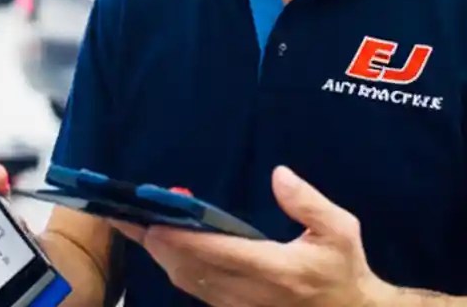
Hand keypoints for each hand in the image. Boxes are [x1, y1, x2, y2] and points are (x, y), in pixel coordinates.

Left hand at [110, 166, 391, 306]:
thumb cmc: (343, 271)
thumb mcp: (340, 230)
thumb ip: (307, 203)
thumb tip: (278, 174)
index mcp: (276, 270)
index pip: (216, 253)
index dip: (179, 238)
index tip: (151, 220)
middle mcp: (250, 293)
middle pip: (188, 269)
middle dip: (154, 242)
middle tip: (124, 215)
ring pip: (186, 282)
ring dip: (159, 255)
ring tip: (130, 224)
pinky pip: (195, 290)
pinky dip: (174, 267)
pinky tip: (160, 246)